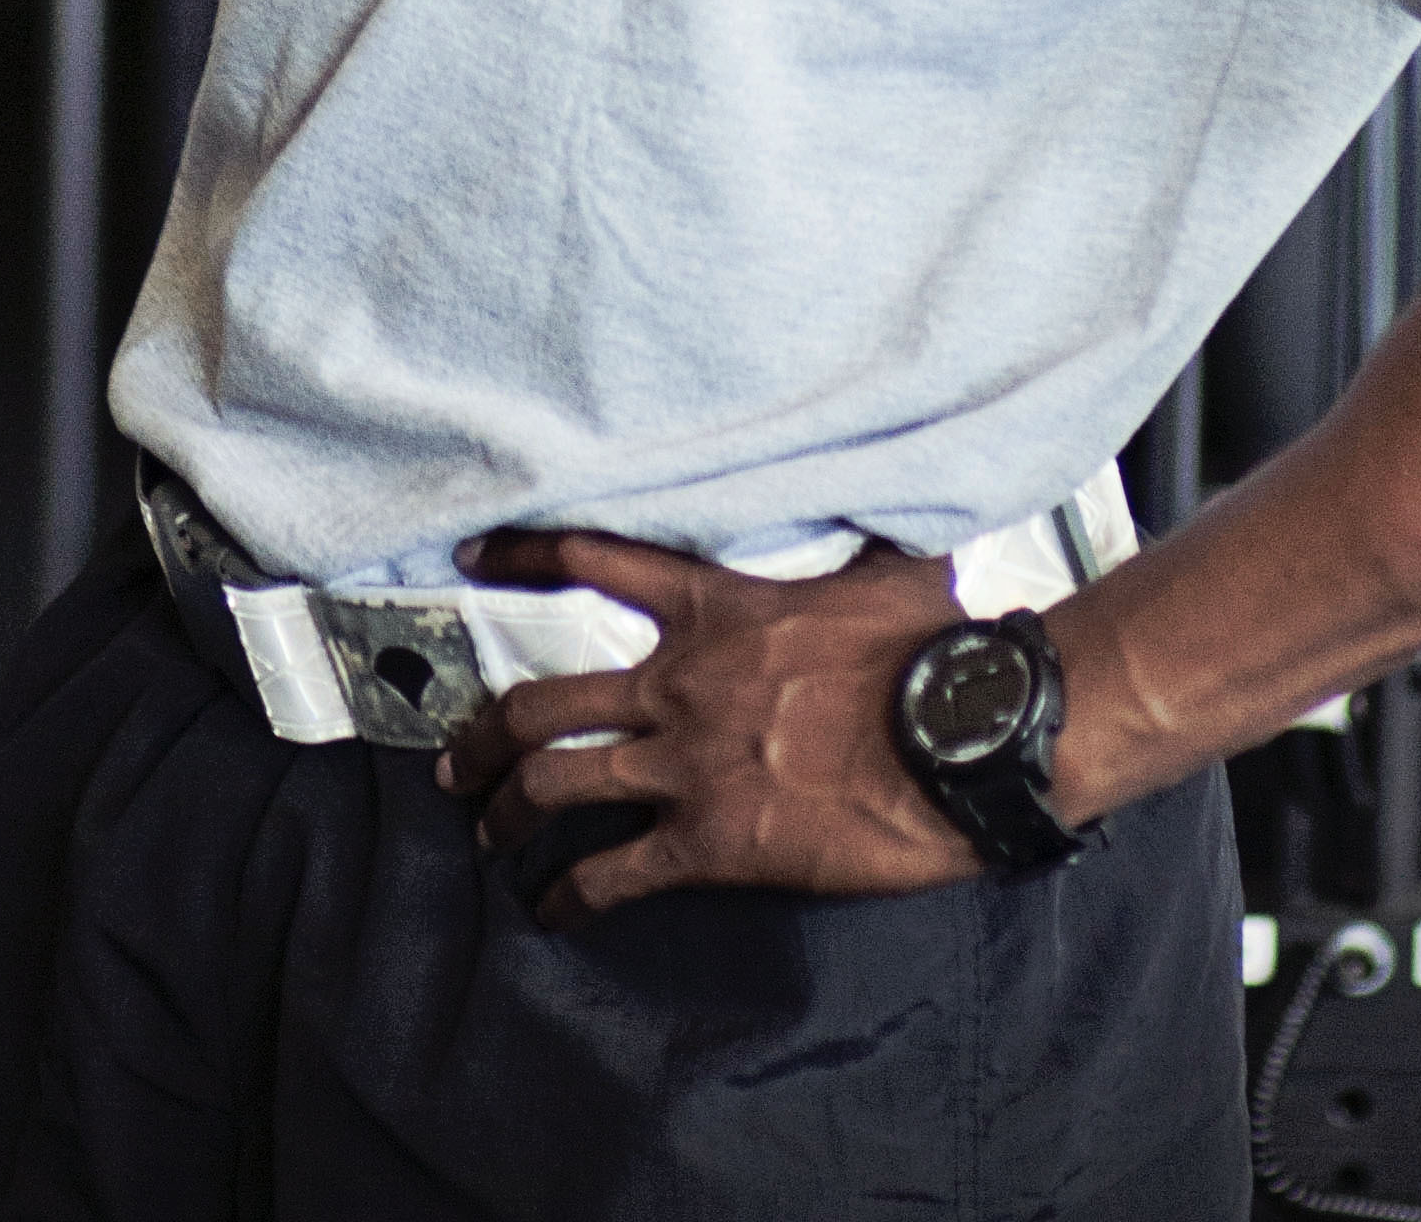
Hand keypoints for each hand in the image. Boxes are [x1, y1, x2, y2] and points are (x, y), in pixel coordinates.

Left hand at [434, 524, 980, 920]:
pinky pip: (610, 873)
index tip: (473, 555)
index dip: (521, 553)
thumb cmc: (933, 648)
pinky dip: (566, 896)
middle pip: (542, 701)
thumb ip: (839, 543)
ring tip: (487, 836)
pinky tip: (551, 911)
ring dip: (504, 813)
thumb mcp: (881, 567)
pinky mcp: (712, 841)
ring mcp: (688, 764)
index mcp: (714, 604)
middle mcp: (680, 681)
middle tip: (458, 762)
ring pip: (554, 784)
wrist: (962, 735)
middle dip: (483, 735)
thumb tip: (857, 509)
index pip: (592, 560)